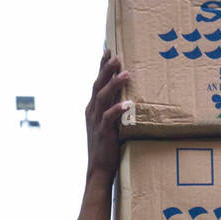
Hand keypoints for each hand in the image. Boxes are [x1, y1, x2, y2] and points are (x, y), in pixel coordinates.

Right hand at [85, 49, 129, 181]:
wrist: (99, 169)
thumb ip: (115, 111)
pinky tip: (128, 104)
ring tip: (125, 73)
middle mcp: (92, 111)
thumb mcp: (109, 125)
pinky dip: (117, 109)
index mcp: (93, 108)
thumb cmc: (107, 148)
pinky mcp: (102, 132)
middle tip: (116, 55)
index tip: (108, 49)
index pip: (97, 82)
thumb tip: (128, 98)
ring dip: (114, 84)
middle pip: (98, 85)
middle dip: (106, 69)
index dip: (101, 66)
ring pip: (102, 97)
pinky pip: (109, 117)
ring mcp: (96, 121)